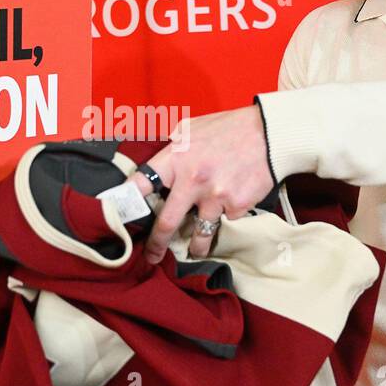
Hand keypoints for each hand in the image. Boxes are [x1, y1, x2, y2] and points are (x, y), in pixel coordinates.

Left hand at [125, 104, 275, 261]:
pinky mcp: (237, 206)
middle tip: (151, 256)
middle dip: (156, 245)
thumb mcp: (191, 129)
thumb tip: (158, 168)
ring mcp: (216, 196)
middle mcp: (192, 180)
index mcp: (176, 158)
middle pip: (166, 223)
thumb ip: (173, 150)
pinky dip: (227, 217)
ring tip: (194, 250)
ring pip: (199, 234)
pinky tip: (232, 203)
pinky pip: (226, 221)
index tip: (116, 217)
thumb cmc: (228, 129)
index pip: (141, 184)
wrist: (270, 134)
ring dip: (196, 246)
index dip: (124, 202)